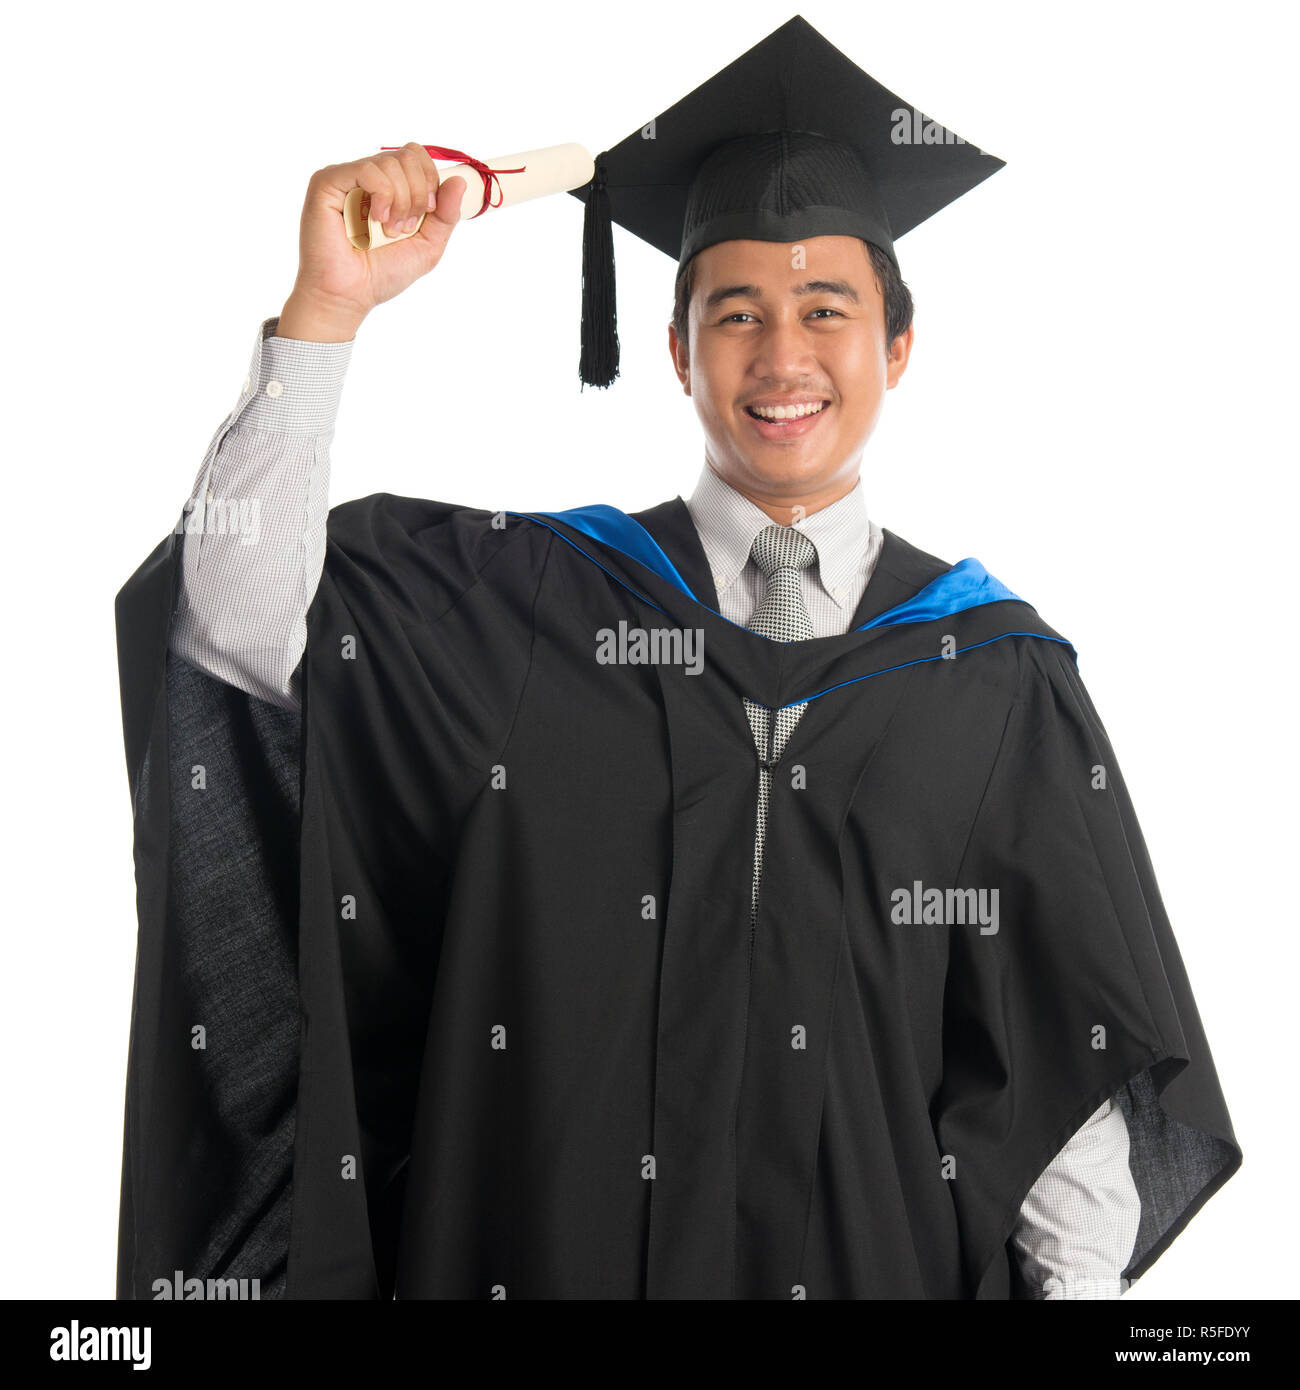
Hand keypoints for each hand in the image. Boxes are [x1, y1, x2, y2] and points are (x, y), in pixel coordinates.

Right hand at [279, 142, 466, 339]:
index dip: (430, 181)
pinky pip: (367, 170)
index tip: (426, 214)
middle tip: (405, 226)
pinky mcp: (327, 182)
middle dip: (418, 193)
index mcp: (388, 186)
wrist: (350, 295)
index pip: (416, 156)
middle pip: (408, 155)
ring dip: (401, 201)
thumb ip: (446, 214)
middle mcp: (366, 177)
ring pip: (390, 162)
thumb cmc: (381, 274)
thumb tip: (460, 180)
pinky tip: (377, 219)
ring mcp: (346, 177)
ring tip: (389, 230)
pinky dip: (383, 196)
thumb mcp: (427, 246)